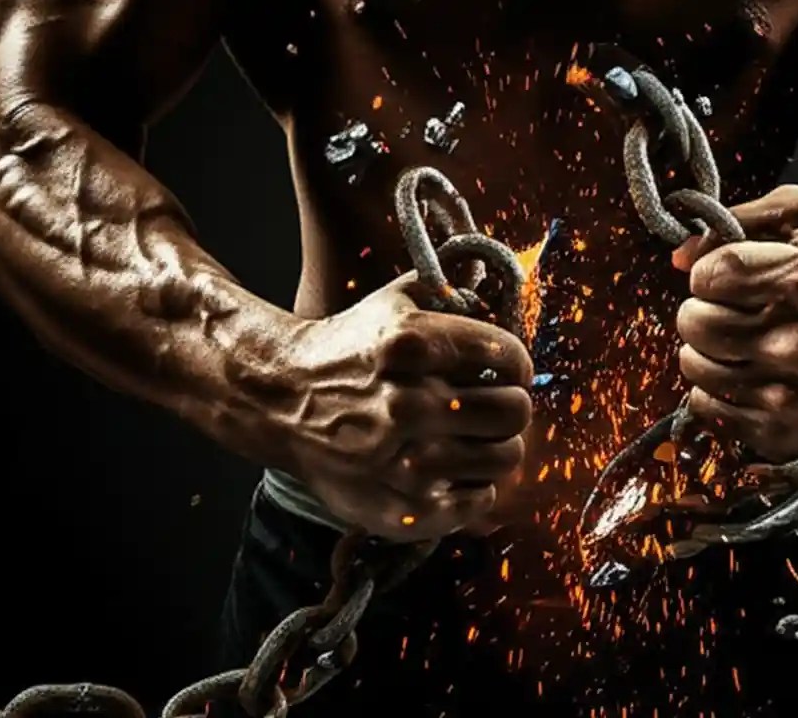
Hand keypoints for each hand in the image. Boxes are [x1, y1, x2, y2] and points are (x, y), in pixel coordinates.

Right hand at [282, 272, 533, 540]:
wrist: (280, 402)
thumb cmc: (349, 350)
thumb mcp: (392, 303)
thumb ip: (450, 288)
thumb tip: (501, 290)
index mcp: (412, 345)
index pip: (510, 357)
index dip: (516, 365)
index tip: (505, 372)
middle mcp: (408, 403)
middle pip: (515, 411)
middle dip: (511, 406)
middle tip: (493, 408)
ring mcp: (403, 461)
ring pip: (505, 458)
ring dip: (497, 447)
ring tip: (474, 440)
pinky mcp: (400, 508)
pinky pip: (478, 502)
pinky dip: (475, 488)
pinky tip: (454, 472)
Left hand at [673, 184, 797, 462]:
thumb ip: (735, 220)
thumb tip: (681, 258)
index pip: (710, 277)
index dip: (708, 273)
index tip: (724, 277)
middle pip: (696, 325)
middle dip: (700, 311)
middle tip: (724, 310)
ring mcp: (793, 393)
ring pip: (696, 369)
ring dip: (703, 352)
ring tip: (733, 341)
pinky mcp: (787, 429)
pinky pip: (710, 411)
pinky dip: (713, 392)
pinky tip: (739, 374)